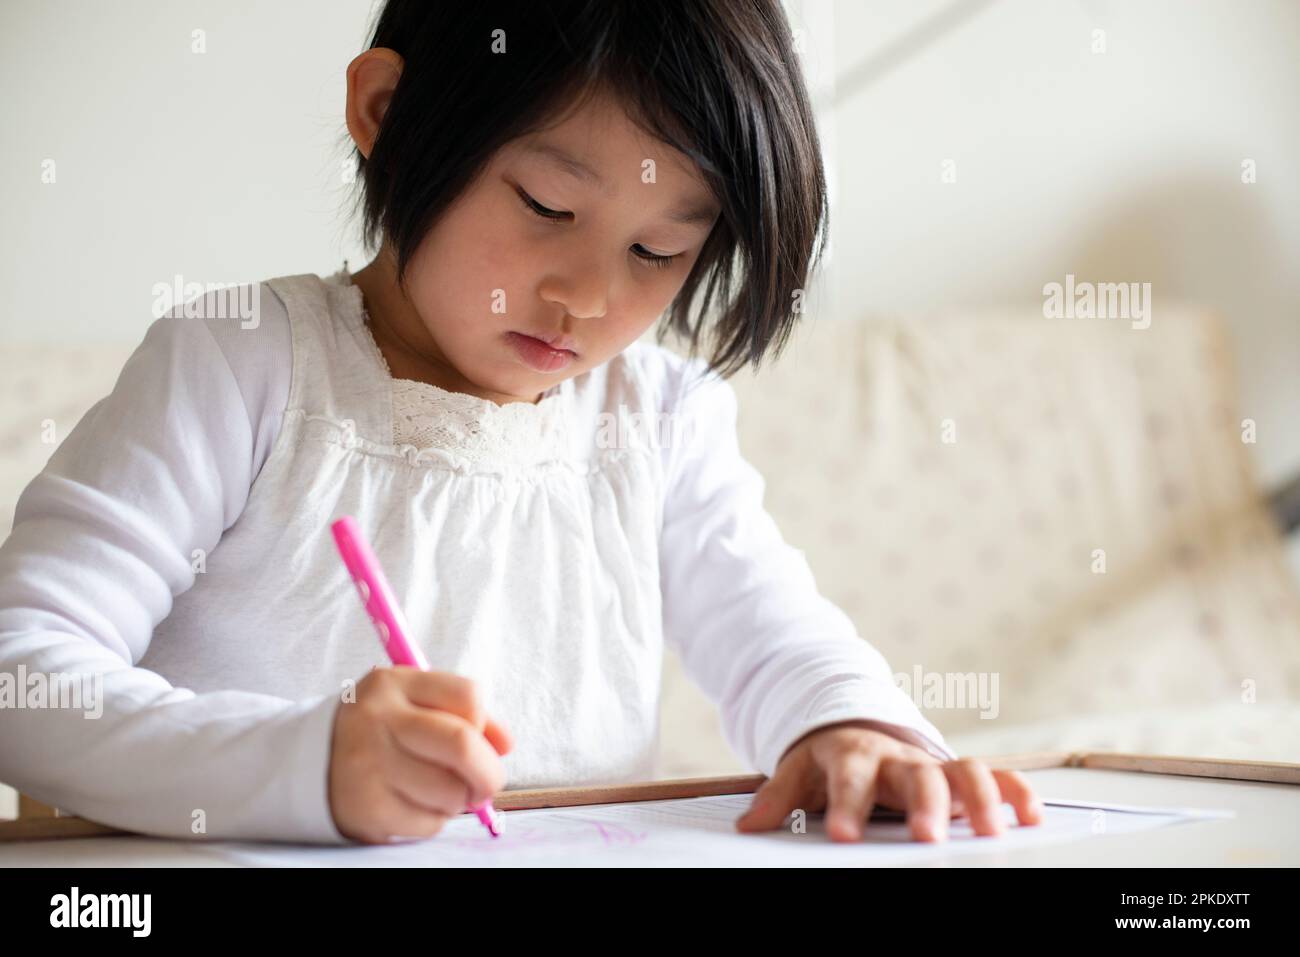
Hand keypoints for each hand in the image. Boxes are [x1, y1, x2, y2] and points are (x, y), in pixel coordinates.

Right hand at [327, 666, 511, 843]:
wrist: (309, 761)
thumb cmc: (380, 730)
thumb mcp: (413, 704)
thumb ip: (463, 715)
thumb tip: (506, 744)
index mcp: (395, 684)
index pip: (468, 696)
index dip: (486, 724)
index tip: (481, 739)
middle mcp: (379, 719)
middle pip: (461, 744)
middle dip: (488, 771)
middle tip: (487, 784)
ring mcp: (369, 764)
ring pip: (450, 790)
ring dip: (460, 799)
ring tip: (444, 793)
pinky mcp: (366, 807)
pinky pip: (428, 822)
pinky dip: (435, 819)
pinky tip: (417, 805)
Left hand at [736, 720, 1043, 841]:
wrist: (855, 727)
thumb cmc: (830, 761)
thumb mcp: (798, 772)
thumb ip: (779, 797)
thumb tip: (749, 826)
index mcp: (854, 757)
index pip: (850, 779)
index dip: (848, 805)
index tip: (845, 836)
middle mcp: (898, 759)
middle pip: (915, 776)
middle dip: (924, 805)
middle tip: (927, 838)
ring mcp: (933, 765)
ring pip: (963, 771)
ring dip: (979, 799)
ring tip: (990, 832)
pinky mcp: (960, 775)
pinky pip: (995, 777)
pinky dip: (1015, 792)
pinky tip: (1031, 817)